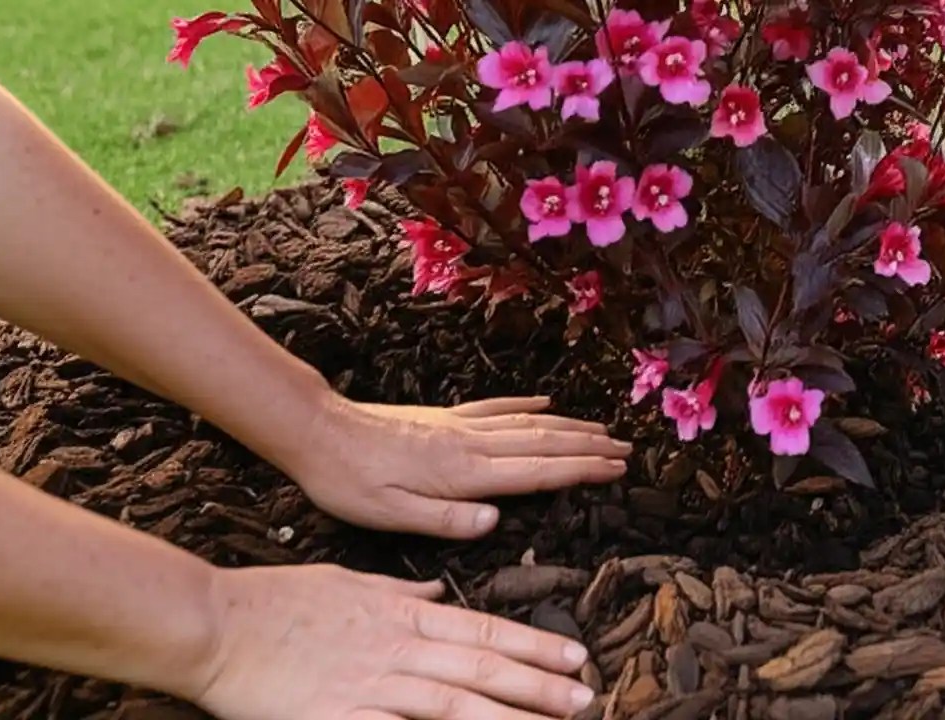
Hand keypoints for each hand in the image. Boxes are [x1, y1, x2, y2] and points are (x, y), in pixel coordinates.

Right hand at [189, 565, 595, 719]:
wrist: (214, 623)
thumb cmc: (276, 601)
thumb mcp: (347, 582)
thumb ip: (397, 589)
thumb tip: (434, 592)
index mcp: (400, 613)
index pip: (482, 630)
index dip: (532, 645)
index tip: (573, 656)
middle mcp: (397, 647)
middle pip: (481, 667)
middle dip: (540, 683)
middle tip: (586, 696)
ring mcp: (370, 683)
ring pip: (454, 703)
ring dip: (509, 715)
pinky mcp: (339, 717)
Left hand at [277, 394, 630, 538]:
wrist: (317, 432)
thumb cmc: (350, 481)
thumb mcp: (391, 514)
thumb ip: (446, 520)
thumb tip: (496, 521)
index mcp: (464, 472)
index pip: (537, 471)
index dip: (581, 469)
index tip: (617, 468)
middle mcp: (470, 444)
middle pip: (543, 443)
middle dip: (589, 446)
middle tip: (627, 449)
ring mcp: (458, 427)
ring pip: (527, 423)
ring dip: (568, 426)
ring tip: (602, 429)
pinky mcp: (443, 419)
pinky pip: (495, 408)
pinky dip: (526, 406)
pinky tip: (545, 402)